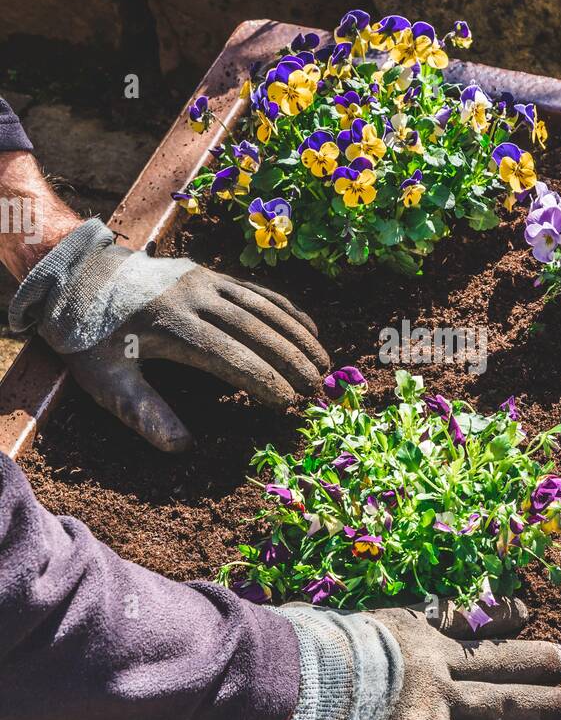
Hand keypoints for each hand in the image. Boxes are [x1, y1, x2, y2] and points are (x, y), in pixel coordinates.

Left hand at [8, 218, 328, 451]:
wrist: (75, 274)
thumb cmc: (89, 336)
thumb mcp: (105, 379)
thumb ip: (143, 412)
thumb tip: (181, 447)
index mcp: (171, 326)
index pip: (231, 356)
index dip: (264, 381)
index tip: (290, 404)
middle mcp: (194, 297)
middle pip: (256, 330)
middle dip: (292, 360)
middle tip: (319, 389)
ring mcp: (205, 280)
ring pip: (263, 308)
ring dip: (298, 335)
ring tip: (325, 362)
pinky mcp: (208, 272)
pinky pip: (256, 291)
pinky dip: (286, 309)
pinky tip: (309, 326)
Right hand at [312, 601, 560, 719]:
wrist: (303, 684)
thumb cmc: (311, 654)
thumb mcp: (347, 624)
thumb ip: (369, 630)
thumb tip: (359, 625)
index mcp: (411, 630)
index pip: (464, 618)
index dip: (499, 617)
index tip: (525, 614)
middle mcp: (434, 663)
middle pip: (496, 660)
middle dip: (535, 660)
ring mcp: (436, 702)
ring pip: (502, 701)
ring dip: (543, 702)